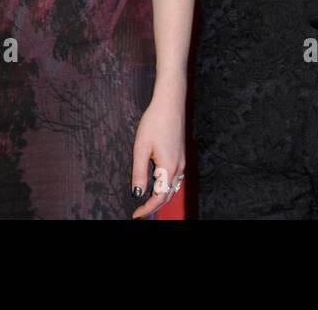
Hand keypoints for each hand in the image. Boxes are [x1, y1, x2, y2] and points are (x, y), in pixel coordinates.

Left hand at [130, 92, 185, 218]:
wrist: (170, 103)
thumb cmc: (155, 122)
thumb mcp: (141, 148)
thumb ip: (139, 173)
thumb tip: (137, 193)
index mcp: (168, 167)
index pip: (159, 197)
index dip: (147, 209)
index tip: (135, 214)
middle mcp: (178, 166)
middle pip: (168, 195)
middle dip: (153, 206)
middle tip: (139, 212)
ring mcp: (181, 160)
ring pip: (173, 187)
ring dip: (161, 198)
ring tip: (146, 202)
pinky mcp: (181, 155)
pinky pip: (175, 178)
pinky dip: (167, 187)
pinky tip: (158, 185)